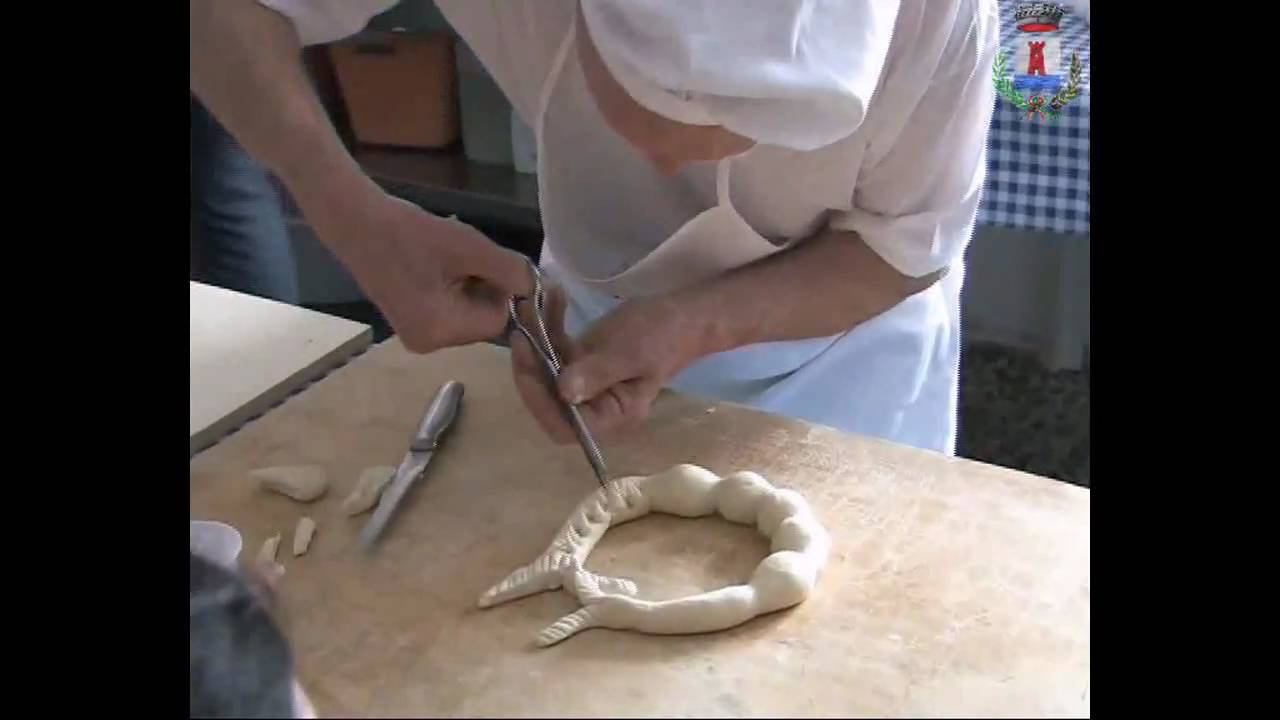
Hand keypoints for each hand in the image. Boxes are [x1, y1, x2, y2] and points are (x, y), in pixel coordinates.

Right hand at [310, 186, 532, 352]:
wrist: (355, 222)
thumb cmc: (410, 233)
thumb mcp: (468, 247)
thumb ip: (510, 269)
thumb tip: (537, 287)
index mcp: (440, 332)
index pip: (499, 320)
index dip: (500, 289)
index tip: (483, 260)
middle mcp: (428, 344)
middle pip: (483, 320)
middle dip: (483, 287)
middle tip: (461, 256)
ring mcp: (417, 336)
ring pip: (468, 313)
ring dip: (469, 284)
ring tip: (444, 258)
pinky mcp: (410, 322)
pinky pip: (449, 309)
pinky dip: (452, 286)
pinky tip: (434, 265)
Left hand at [510, 286, 707, 442]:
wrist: (682, 313)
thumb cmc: (663, 335)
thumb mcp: (630, 353)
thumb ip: (598, 374)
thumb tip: (564, 392)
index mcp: (612, 416)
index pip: (565, 427)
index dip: (540, 403)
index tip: (526, 365)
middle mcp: (595, 406)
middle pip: (549, 399)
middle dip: (531, 364)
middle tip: (522, 327)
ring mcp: (586, 384)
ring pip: (546, 371)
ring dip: (535, 339)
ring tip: (532, 305)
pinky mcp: (582, 362)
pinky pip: (556, 350)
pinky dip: (549, 327)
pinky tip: (551, 300)